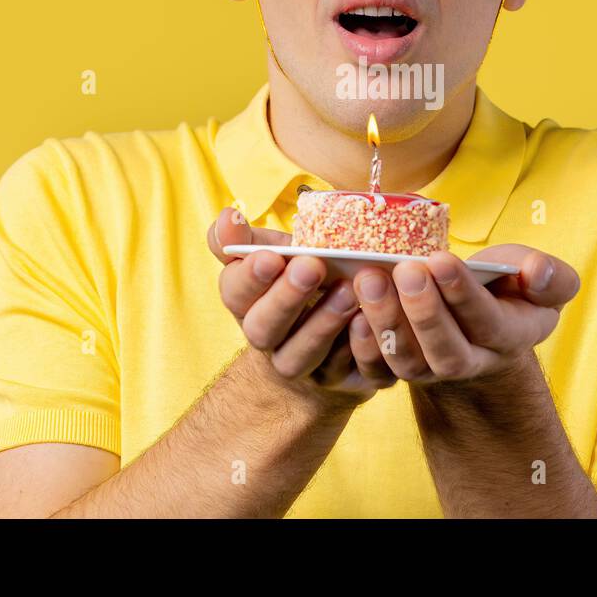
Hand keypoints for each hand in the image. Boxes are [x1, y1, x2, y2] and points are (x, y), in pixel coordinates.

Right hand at [207, 207, 397, 402]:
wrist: (338, 342)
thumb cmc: (305, 284)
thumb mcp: (277, 255)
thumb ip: (249, 238)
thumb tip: (228, 215)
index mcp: (249, 304)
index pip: (234, 294)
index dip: (250, 278)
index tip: (270, 256)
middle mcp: (269, 342)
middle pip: (262, 329)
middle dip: (285, 298)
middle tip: (311, 266)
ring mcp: (304, 368)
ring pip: (300, 356)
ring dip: (322, 324)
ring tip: (347, 291)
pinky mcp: (345, 381)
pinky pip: (348, 373)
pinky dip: (358, 348)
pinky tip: (368, 321)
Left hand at [350, 245, 579, 385]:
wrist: (479, 326)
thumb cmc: (509, 292)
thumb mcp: (542, 283)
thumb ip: (550, 278)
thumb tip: (537, 271)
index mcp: (509, 338)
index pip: (486, 322)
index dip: (462, 294)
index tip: (439, 260)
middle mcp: (470, 362)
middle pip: (446, 351)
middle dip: (424, 311)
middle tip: (404, 270)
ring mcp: (431, 371)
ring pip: (407, 362)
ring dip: (386, 321)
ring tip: (369, 279)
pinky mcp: (399, 369)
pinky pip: (377, 368)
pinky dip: (360, 343)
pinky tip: (349, 307)